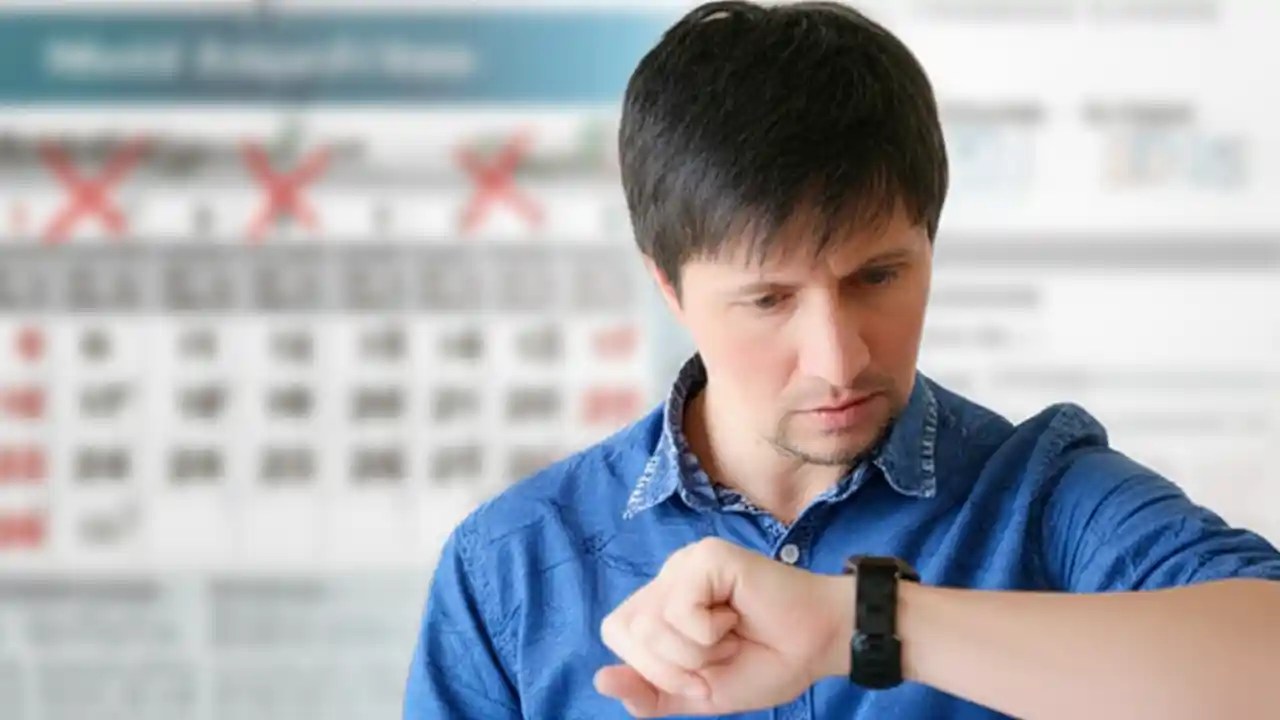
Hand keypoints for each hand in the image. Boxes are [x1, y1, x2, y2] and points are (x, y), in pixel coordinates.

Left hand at [594, 537, 854, 716]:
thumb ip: (649, 694)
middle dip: (673, 666)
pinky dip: (709, 631)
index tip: (697, 672)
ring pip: (651, 624)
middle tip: (718, 655)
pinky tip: (736, 617)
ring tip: (730, 636)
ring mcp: (686, 563)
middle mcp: (667, 579)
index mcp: (660, 605)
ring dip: (696, 651)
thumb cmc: (765, 663)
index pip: (615, 632)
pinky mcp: (707, 557)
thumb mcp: (698, 693)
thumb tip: (599, 680)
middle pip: (626, 631)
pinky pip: (681, 609)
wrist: (817, 648)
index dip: (649, 667)